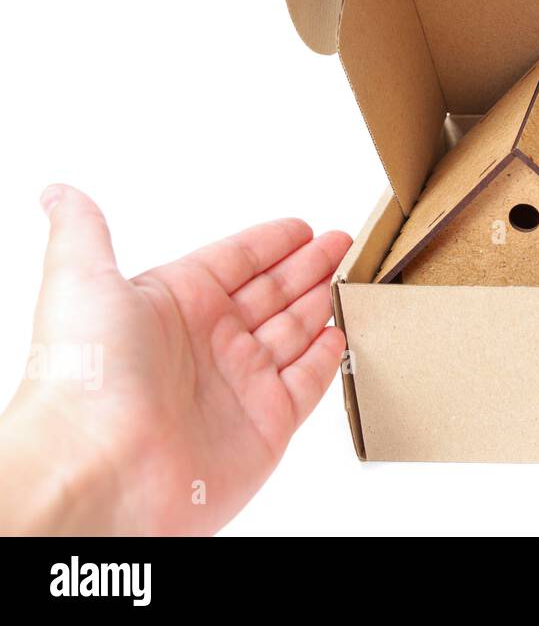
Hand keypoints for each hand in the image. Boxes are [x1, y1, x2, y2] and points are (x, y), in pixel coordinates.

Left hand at [0, 185, 350, 534]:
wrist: (99, 471)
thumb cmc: (88, 377)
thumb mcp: (81, 281)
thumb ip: (83, 232)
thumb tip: (60, 193)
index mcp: (173, 304)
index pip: (234, 263)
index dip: (270, 244)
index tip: (303, 228)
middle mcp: (207, 343)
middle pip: (272, 294)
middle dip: (308, 267)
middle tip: (342, 245)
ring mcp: (240, 384)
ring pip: (294, 333)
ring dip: (322, 305)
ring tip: (352, 280)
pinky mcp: (267, 425)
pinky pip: (308, 384)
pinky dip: (327, 360)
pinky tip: (340, 334)